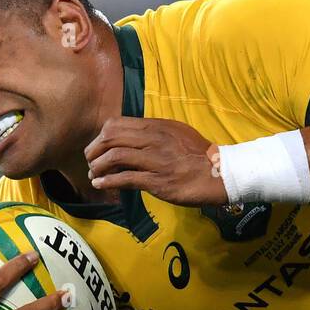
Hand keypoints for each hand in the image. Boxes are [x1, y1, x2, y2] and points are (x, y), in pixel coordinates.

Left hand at [86, 117, 226, 205]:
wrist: (219, 173)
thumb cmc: (199, 155)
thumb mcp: (176, 133)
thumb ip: (155, 133)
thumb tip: (134, 138)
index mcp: (156, 126)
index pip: (116, 124)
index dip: (101, 136)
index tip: (98, 146)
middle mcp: (153, 139)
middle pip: (110, 138)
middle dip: (94, 150)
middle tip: (90, 160)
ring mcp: (154, 160)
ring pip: (114, 157)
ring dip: (98, 166)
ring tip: (93, 174)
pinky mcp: (157, 181)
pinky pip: (125, 179)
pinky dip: (108, 182)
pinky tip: (100, 185)